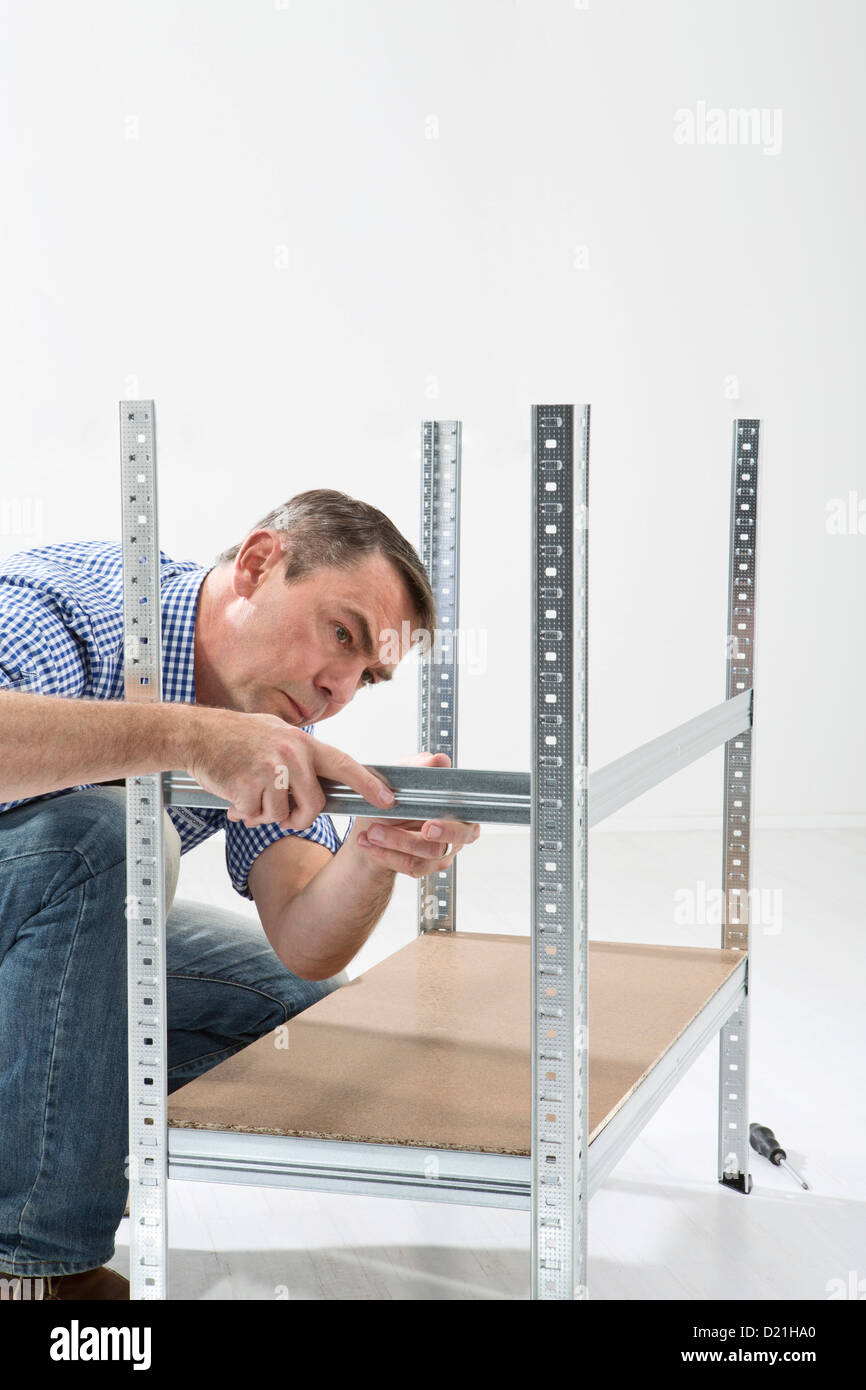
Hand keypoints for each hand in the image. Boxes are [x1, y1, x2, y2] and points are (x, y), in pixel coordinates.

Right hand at [184, 706, 394, 830]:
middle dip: (300, 818)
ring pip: (282, 815)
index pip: (344, 764)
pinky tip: (235, 797)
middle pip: (314, 804)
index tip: (387, 799)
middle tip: (283, 816)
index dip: (368, 783)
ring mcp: (270, 770)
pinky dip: (245, 813)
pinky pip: (257, 815)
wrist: (196, 734)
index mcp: (302, 742)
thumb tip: (319, 784)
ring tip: (250, 796)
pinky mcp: (248, 786)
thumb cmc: (235, 736)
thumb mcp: (275, 733)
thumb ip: (299, 756)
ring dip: (265, 815)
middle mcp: (291, 754)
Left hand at [348, 751, 479, 876]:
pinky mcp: (425, 866)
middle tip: (386, 833)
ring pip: (423, 857)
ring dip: (393, 844)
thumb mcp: (403, 774)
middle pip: (443, 846)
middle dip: (415, 840)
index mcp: (459, 807)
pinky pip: (409, 866)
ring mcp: (442, 851)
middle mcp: (456, 832)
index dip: (449, 828)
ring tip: (371, 832)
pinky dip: (385, 855)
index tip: (427, 826)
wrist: (376, 822)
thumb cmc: (396, 795)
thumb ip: (421, 766)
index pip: (466, 821)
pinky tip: (369, 844)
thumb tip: (439, 760)